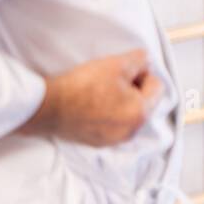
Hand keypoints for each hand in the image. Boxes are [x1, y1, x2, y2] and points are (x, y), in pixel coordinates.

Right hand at [17, 49, 163, 146]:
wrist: (47, 108)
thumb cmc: (81, 87)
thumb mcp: (116, 64)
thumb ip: (139, 60)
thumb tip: (146, 60)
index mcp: (140, 113)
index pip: (157, 86)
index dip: (143, 73)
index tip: (126, 69)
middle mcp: (131, 131)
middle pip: (143, 101)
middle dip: (133, 88)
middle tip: (112, 79)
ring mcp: (115, 139)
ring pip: (128, 113)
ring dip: (120, 101)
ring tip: (101, 91)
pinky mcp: (98, 142)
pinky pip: (112, 124)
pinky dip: (107, 113)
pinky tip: (92, 104)